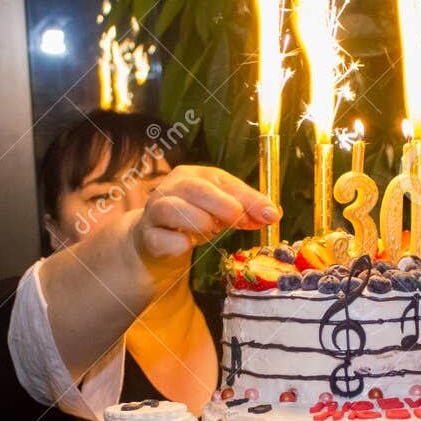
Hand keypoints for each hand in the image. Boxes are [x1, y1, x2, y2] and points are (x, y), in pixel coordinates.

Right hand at [131, 166, 278, 270]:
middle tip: (239, 219)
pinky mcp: (147, 236)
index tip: (271, 214)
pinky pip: (161, 238)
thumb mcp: (220, 211)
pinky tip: (187, 245)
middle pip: (195, 188)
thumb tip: (273, 214)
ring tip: (211, 231)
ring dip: (199, 221)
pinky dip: (178, 243)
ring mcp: (155, 211)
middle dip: (222, 204)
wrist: (154, 240)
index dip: (248, 197)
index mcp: (193, 175)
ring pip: (173, 209)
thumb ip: (245, 210)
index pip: (222, 180)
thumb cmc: (192, 220)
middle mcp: (171, 188)